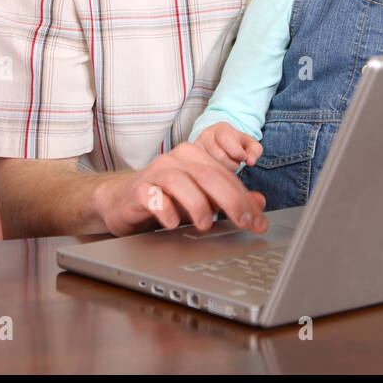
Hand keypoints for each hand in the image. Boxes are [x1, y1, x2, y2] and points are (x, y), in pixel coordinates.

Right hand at [92, 141, 268, 236]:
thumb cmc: (165, 199)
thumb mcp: (201, 200)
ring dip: (198, 205)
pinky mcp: (138, 190)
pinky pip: (154, 196)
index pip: (226, 176)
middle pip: (208, 175)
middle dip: (230, 200)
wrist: (122, 202)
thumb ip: (229, 198)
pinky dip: (166, 210)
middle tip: (242, 222)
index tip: (258, 221)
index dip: (245, 198)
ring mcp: (155, 173)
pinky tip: (173, 223)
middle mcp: (176, 160)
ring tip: (206, 224)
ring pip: (181, 181)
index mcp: (195, 158)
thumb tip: (259, 203)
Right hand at [192, 122, 262, 172]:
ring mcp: (196, 148)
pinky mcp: (190, 160)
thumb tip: (250, 162)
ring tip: (227, 165)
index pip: (227, 140)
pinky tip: (218, 170)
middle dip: (233, 164)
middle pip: (220, 157)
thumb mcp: (248, 143)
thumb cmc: (235, 144)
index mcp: (220, 129)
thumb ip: (255, 150)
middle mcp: (205, 136)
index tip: (242, 156)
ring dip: (224, 170)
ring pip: (211, 166)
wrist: (218, 143)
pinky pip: (204, 171)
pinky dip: (215, 174)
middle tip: (235, 162)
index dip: (238, 153)